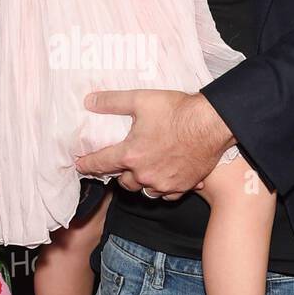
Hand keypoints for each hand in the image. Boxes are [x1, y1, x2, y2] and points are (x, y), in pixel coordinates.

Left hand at [74, 88, 234, 198]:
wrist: (212, 123)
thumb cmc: (178, 111)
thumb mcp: (140, 99)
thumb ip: (112, 102)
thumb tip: (89, 101)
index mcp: (131, 154)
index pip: (100, 163)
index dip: (87, 164)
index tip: (80, 165)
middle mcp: (144, 174)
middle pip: (122, 181)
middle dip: (119, 172)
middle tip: (122, 162)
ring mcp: (164, 183)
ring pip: (144, 190)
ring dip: (140, 181)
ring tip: (143, 169)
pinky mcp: (182, 186)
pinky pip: (165, 194)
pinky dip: (162, 187)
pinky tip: (165, 175)